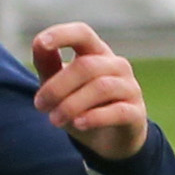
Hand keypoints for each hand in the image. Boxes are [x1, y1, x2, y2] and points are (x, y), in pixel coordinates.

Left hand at [31, 22, 148, 161]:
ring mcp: (130, 88)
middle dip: (58, 86)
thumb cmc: (81, 106)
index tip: (41, 43)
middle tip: (40, 105)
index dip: (62, 34)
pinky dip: (95, 117)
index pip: (83, 34)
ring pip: (101, 88)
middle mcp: (116, 65)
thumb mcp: (59, 86)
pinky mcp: (136, 113)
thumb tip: (38, 43)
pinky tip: (78, 124)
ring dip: (72, 105)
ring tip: (54, 120)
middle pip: (86, 66)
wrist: (109, 140)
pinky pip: (118, 111)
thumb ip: (48, 64)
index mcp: (96, 53)